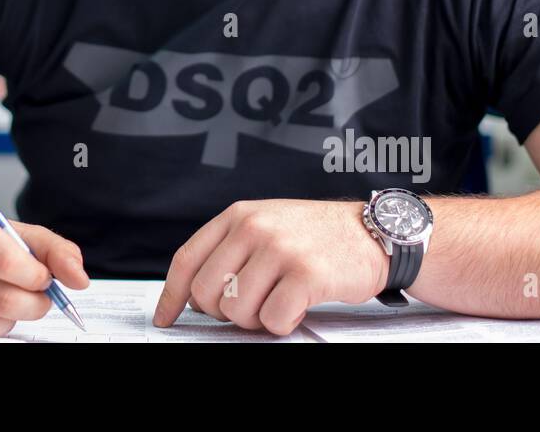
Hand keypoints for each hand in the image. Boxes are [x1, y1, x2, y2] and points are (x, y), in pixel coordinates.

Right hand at [0, 209, 89, 336]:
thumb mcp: (14, 233)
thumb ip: (54, 250)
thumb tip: (78, 278)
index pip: (8, 262)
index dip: (37, 278)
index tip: (44, 279)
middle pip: (1, 300)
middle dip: (33, 305)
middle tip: (36, 298)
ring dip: (7, 320)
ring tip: (1, 300)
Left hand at [153, 199, 389, 335]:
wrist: (373, 233)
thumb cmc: (317, 236)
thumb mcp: (267, 224)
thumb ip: (231, 250)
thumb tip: (195, 297)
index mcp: (238, 215)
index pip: (187, 260)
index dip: (172, 296)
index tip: (166, 318)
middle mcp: (253, 227)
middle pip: (207, 293)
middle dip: (225, 312)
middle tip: (254, 306)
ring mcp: (279, 249)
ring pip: (237, 311)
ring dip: (257, 319)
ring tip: (281, 300)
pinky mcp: (305, 274)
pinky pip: (273, 320)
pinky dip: (284, 325)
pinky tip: (299, 307)